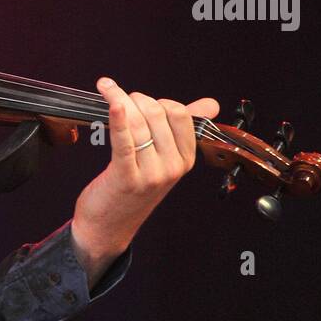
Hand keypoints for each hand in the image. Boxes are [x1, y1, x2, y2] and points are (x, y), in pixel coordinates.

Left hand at [71, 77, 219, 263]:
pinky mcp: (127, 178)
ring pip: (138, 123)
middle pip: (157, 114)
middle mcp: (173, 167)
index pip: (180, 115)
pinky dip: (117, 119)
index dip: (159, 102)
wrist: (108, 226)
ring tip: (108, 94)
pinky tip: (112, 102)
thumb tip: (212, 105)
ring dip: (120, 102)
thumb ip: (184, 129)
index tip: (141, 103)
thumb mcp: (163, 161)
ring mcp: (152, 174)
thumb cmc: (132, 188)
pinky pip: (124, 141)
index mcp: (185, 159)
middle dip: (136, 99)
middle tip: (120, 100)